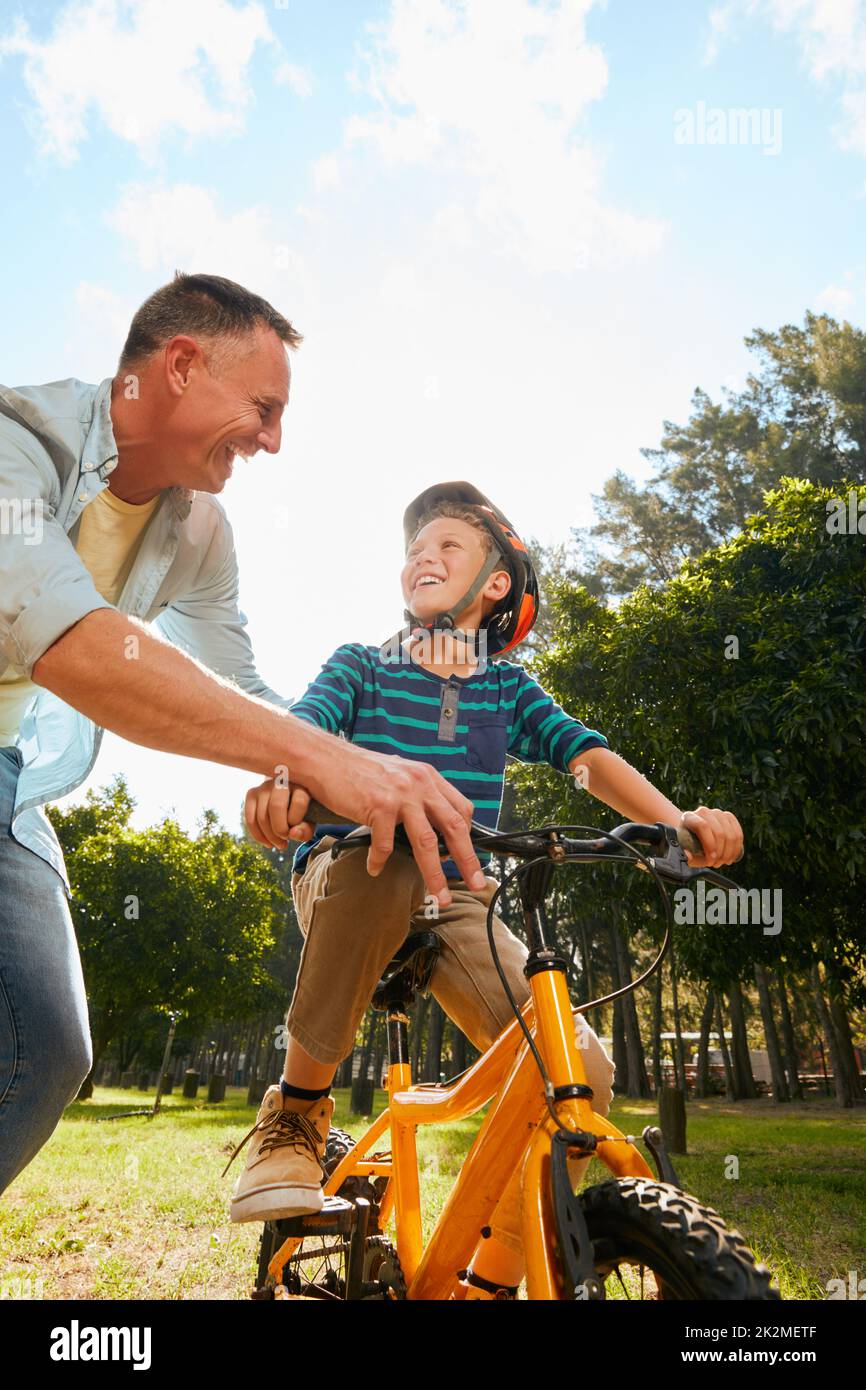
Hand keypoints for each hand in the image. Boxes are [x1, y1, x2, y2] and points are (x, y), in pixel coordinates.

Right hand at [244, 776, 313, 850]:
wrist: (291, 799)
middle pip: (276, 806)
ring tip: (280, 845)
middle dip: (280, 830)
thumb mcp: (311, 821)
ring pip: (261, 816)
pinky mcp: (252, 793)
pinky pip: (250, 819)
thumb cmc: (304, 811)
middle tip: (286, 842)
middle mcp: (281, 780)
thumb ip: (305, 830)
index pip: (299, 801)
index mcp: (301, 783)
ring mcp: (264, 786)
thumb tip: (292, 834)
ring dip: (270, 837)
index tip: (297, 830)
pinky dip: (258, 836)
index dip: (297, 821)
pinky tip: (268, 843)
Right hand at [312, 745, 485, 905]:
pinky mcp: (378, 806)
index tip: (468, 858)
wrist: (326, 759)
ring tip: (439, 895)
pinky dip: (380, 860)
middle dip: (467, 860)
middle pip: (453, 827)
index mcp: (428, 777)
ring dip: (435, 874)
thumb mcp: (399, 774)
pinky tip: (375, 868)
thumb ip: (418, 794)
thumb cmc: (359, 770)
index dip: (468, 836)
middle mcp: (419, 784)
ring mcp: (400, 795)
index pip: (461, 809)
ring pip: (427, 842)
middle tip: (476, 883)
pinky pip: (385, 843)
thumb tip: (430, 824)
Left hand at [679, 806, 742, 867]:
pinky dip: (737, 848)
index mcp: (688, 817)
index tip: (711, 860)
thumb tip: (688, 856)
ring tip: (723, 862)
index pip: (702, 826)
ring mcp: (717, 813)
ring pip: (730, 834)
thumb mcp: (685, 852)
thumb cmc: (689, 846)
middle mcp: (703, 812)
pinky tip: (732, 857)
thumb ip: (685, 855)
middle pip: (719, 832)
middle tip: (716, 864)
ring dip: (729, 852)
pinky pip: (738, 834)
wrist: (695, 838)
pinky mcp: (729, 817)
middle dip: (720, 852)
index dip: (709, 844)